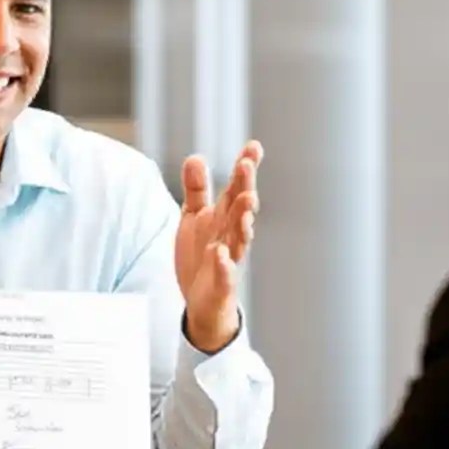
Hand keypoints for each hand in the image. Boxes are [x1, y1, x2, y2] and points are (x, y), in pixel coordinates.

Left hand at [175, 141, 263, 352]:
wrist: (203, 302)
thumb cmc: (202, 256)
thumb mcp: (195, 218)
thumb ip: (196, 189)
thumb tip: (196, 157)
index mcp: (225, 217)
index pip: (236, 189)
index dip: (245, 169)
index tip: (253, 146)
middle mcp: (231, 235)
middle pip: (240, 209)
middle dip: (244, 186)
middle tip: (246, 164)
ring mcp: (229, 259)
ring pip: (239, 238)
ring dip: (244, 220)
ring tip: (247, 201)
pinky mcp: (221, 284)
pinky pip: (225, 274)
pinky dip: (223, 265)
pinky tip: (218, 253)